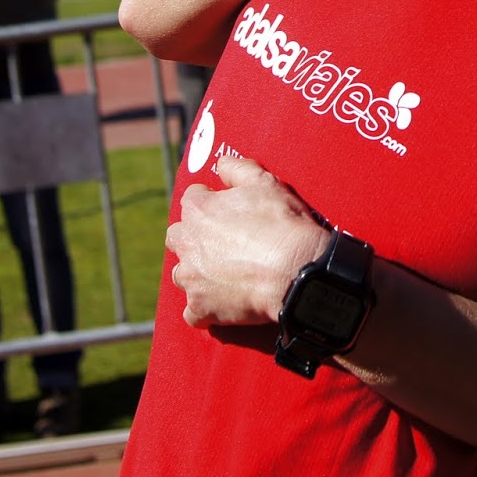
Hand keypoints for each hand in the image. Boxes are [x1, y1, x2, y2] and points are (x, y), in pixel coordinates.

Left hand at [166, 154, 329, 327]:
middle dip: (195, 238)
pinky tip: (223, 304)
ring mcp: (192, 278)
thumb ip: (237, 169)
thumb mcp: (265, 183)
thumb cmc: (283, 225)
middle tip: (224, 243)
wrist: (297, 272)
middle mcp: (187, 243)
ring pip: (183, 274)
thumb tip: (221, 164)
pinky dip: (205, 309)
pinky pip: (194, 313)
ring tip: (225, 275)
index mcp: (198, 210)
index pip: (191, 199)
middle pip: (178, 237)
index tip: (227, 210)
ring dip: (198, 273)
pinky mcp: (202, 308)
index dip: (211, 202)